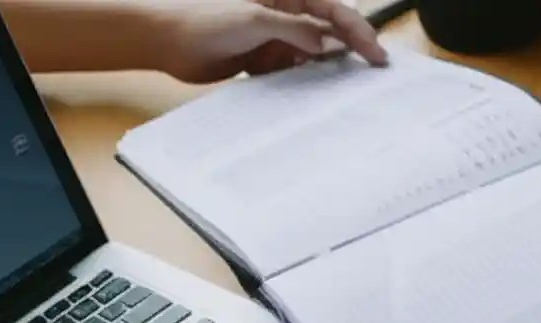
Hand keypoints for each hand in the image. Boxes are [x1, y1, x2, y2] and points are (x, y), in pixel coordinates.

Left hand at [151, 0, 387, 83]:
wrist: (165, 41)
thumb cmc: (203, 19)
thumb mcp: (255, 20)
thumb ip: (295, 29)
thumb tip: (328, 41)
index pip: (332, 10)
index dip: (358, 30)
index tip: (376, 54)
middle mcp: (283, 13)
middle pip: (328, 30)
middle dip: (351, 49)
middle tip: (374, 71)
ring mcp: (273, 36)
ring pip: (313, 53)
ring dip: (328, 68)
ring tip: (349, 88)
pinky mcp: (262, 59)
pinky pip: (292, 70)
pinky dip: (304, 81)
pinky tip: (315, 95)